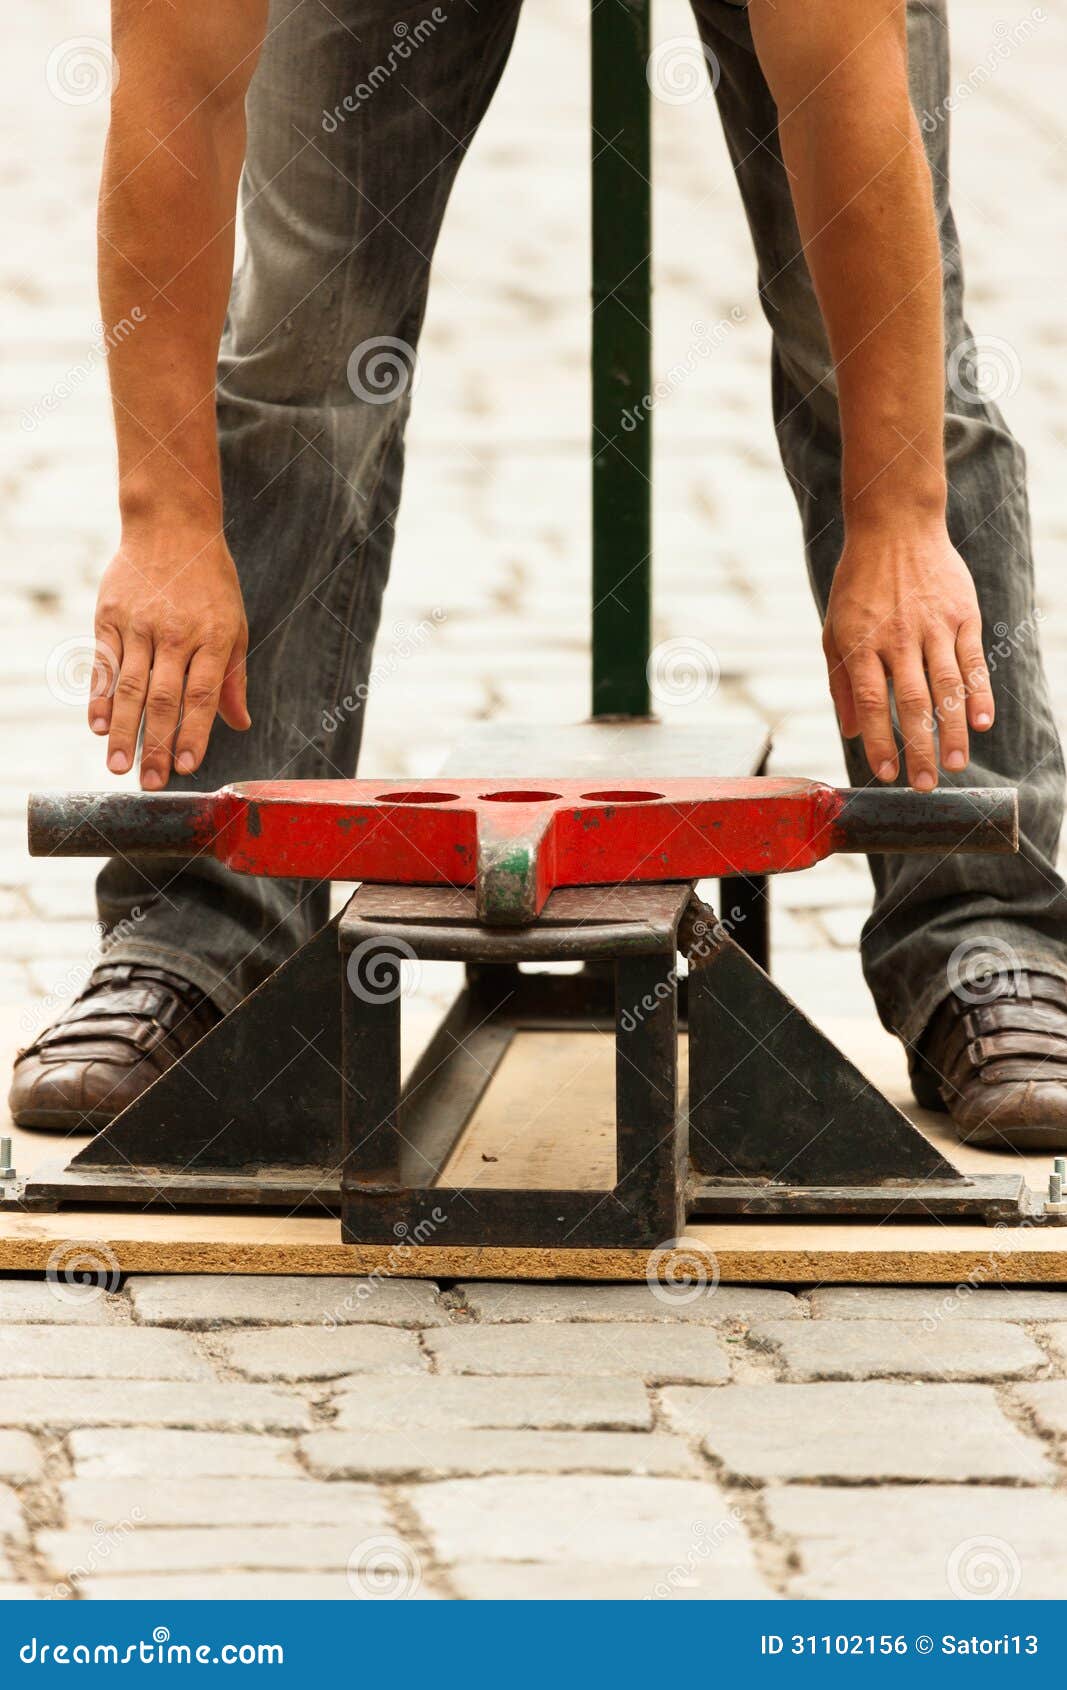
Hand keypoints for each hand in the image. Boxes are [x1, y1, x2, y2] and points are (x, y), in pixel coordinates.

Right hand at [90, 529, 250, 788]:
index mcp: (211, 639)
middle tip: (149, 783)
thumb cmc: (210, 584)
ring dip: (124, 731)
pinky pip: (104, 664)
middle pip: (163, 699)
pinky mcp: (110, 617)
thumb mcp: (234, 625)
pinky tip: (98, 726)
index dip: (193, 733)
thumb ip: (231, 678)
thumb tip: (240, 723)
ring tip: (118, 767)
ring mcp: (139, 625)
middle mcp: (175, 634)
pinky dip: (100, 697)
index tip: (185, 766)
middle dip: (155, 745)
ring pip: (130, 687)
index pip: (201, 696)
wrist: (172, 526)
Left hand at [822, 520, 994, 790]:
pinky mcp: (961, 615)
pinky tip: (981, 723)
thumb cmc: (859, 586)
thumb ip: (842, 682)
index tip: (887, 774)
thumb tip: (851, 732)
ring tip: (955, 765)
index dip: (880, 741)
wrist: (895, 526)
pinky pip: (972, 660)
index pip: (873, 702)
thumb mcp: (834, 629)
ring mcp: (932, 625)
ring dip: (952, 730)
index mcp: (861, 644)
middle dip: (919, 748)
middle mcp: (897, 637)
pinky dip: (978, 693)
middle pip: (912, 702)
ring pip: (946, 686)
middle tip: (925, 785)